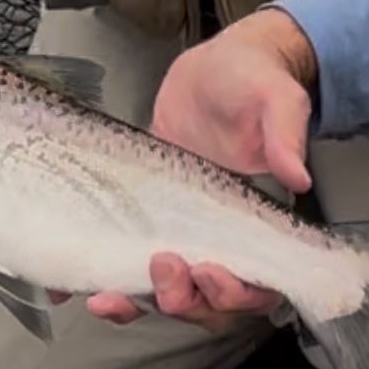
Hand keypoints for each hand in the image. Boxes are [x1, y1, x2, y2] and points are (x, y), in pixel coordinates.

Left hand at [87, 8, 316, 329]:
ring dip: (136, 301)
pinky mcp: (142, 213)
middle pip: (204, 298)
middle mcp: (217, 237)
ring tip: (106, 297)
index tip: (208, 271)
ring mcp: (177, 228)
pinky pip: (124, 254)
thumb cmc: (255, 82)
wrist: (218, 67)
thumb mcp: (277, 99)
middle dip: (181, 299)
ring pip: (162, 287)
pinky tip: (71, 284)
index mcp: (257, 224)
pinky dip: (100, 276)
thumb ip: (286, 135)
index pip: (254, 284)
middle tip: (160, 269)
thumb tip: (297, 176)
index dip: (232, 292)